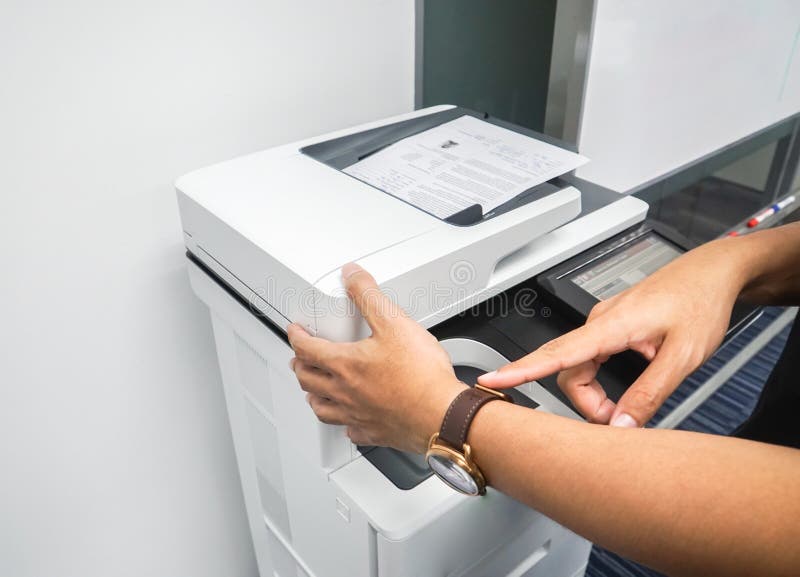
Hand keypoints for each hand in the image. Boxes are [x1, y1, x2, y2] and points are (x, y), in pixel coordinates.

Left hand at [288, 263, 465, 452]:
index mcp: (346, 365)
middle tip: (300, 358)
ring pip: (322, 409)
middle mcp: (346, 392)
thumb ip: (369, 295)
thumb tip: (352, 276)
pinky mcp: (375, 432)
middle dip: (300, 365)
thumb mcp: (394, 322)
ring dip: (313, 396)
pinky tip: (349, 421)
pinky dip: (344, 424)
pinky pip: (350, 431)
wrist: (441, 414)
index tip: (295, 331)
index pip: (308, 349)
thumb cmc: (421, 376)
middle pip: (308, 380)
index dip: (296, 336)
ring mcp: (358, 415)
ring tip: (313, 390)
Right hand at [478, 238, 749, 426]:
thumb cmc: (700, 302)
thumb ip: (650, 394)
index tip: (492, 379)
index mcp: (612, 325)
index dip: (521, 369)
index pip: (556, 352)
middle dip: (588, 403)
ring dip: (597, 394)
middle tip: (621, 422)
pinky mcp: (612, 327)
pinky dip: (602, 380)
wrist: (713, 273)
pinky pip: (591, 359)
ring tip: (627, 407)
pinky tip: (625, 385)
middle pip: (570, 371)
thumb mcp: (684, 356)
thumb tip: (622, 425)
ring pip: (581, 368)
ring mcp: (605, 323)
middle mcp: (601, 322)